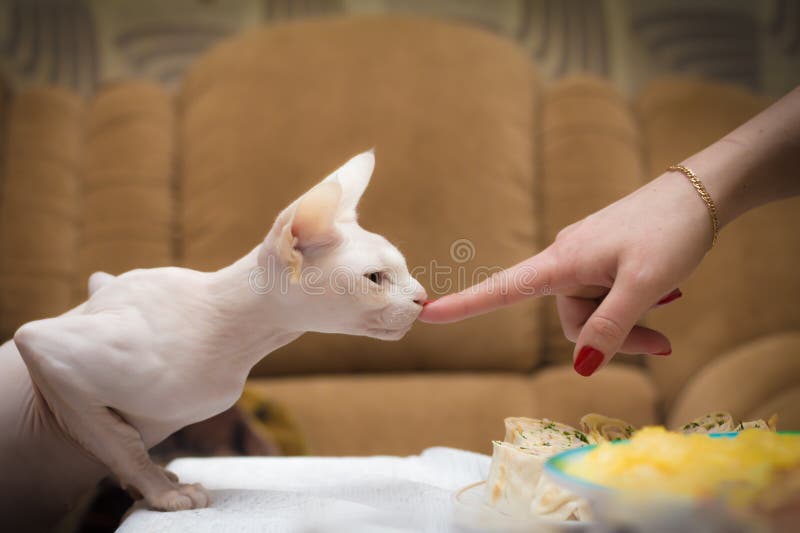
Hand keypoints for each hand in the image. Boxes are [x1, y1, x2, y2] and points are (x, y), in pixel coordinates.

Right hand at [419, 171, 711, 375]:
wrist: (702, 191)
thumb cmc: (671, 231)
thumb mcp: (644, 284)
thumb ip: (612, 326)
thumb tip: (583, 367)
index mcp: (563, 261)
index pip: (503, 288)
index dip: (465, 305)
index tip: (427, 314)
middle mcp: (567, 258)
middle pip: (570, 317)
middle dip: (613, 336)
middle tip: (663, 342)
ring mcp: (587, 256)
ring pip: (594, 308)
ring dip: (629, 321)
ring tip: (669, 306)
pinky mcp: (605, 255)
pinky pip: (607, 292)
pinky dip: (632, 302)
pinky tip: (666, 293)